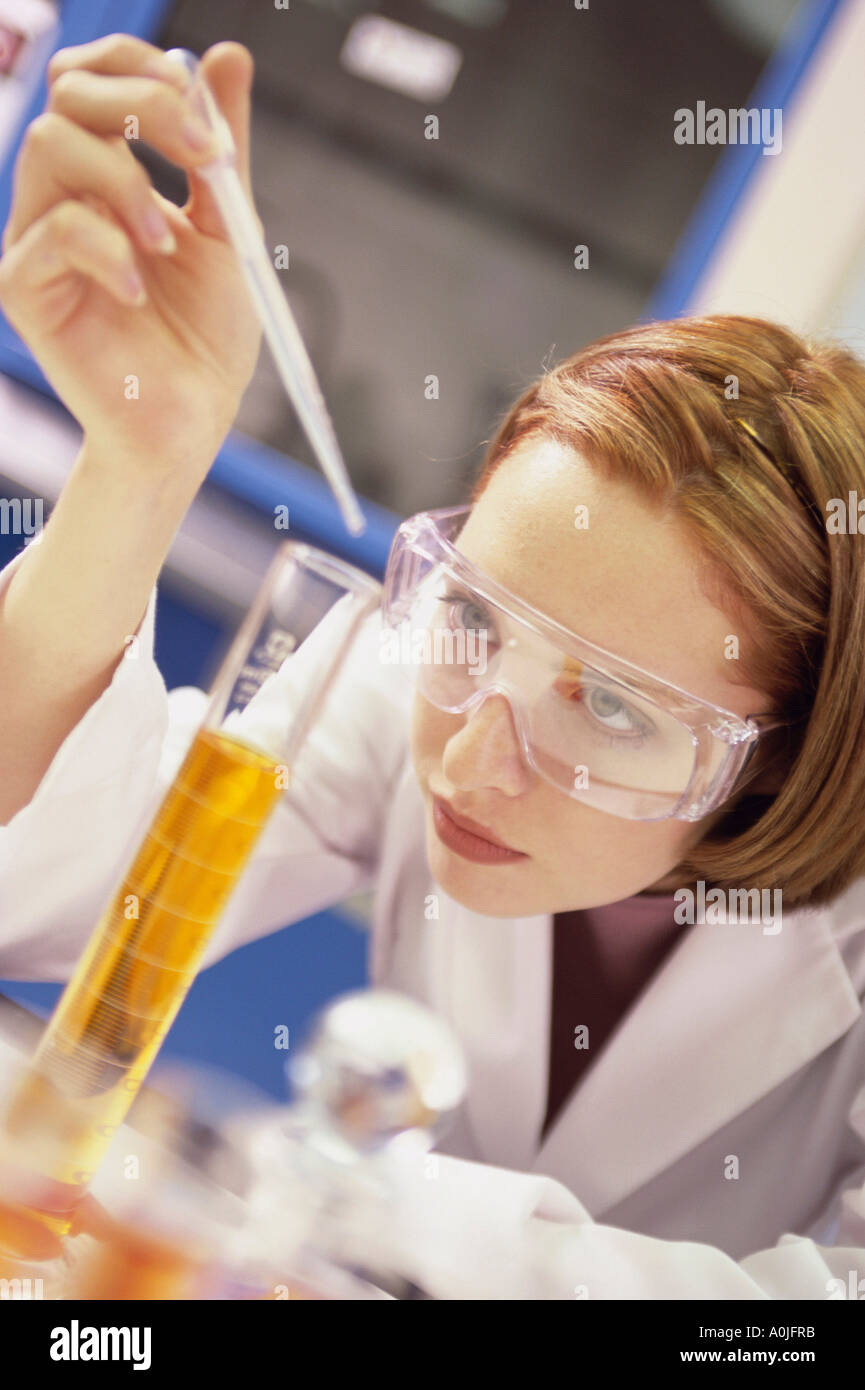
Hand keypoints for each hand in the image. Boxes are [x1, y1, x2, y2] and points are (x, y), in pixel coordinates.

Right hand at [0, 34, 263, 472]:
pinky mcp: (24, 287)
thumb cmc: (205, 335)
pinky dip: (108, 251)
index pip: (94, 77)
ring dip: (125, 179)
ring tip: (166, 243)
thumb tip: (226, 55)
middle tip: (200, 159)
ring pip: (50, 143)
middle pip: (67, 92)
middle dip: (143, 107)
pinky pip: (52, 230)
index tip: (205, 124)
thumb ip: (219, 147)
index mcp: (107, 173)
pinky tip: (139, 292)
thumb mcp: (228, 228)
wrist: (192, 417)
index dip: (142, 69)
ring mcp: (37, 237)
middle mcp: (64, 194)